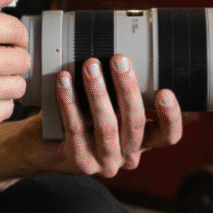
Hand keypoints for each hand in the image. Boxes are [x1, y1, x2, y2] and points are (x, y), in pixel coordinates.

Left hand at [20, 54, 182, 178]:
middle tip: (119, 60)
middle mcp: (127, 156)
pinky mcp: (79, 162)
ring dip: (98, 92)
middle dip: (127, 89)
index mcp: (141, 141)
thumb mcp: (107, 105)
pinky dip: (69, 101)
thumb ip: (120, 90)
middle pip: (135, 125)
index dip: (171, 117)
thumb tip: (124, 50)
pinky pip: (76, 128)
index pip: (168, 136)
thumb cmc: (80, 117)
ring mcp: (104, 163)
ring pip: (106, 126)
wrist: (42, 145)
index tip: (165, 92)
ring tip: (90, 66)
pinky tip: (64, 80)